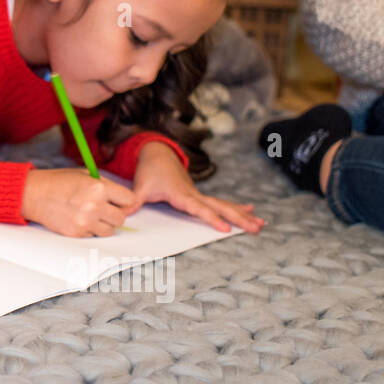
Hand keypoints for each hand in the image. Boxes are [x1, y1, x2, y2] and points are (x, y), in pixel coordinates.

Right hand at [22, 168, 139, 236]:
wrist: (34, 194)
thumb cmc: (57, 182)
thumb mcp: (84, 174)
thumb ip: (104, 185)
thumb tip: (121, 199)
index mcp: (99, 188)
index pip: (129, 200)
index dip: (124, 200)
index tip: (118, 201)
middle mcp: (95, 205)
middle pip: (121, 218)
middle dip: (114, 214)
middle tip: (104, 209)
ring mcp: (86, 221)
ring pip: (109, 230)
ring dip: (104, 224)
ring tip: (91, 215)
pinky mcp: (77, 233)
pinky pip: (93, 235)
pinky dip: (90, 229)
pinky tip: (79, 219)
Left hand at [133, 142, 264, 233]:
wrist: (158, 155)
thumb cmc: (149, 172)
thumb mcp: (140, 187)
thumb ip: (133, 202)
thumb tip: (122, 215)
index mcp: (181, 194)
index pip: (198, 208)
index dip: (211, 218)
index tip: (225, 228)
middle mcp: (194, 194)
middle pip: (219, 207)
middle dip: (238, 218)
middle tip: (256, 227)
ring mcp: (199, 194)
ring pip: (224, 205)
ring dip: (242, 214)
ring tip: (261, 224)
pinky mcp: (200, 195)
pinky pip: (221, 203)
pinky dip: (236, 207)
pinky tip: (252, 212)